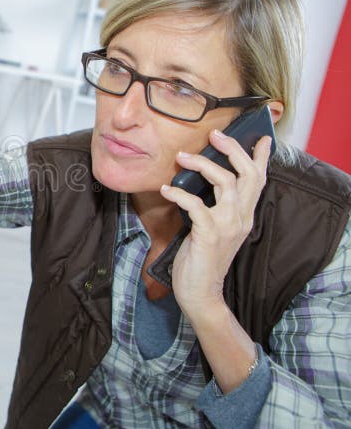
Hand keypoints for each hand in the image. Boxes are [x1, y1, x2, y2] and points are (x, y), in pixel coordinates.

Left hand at [160, 128, 272, 320]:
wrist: (201, 293)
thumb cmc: (202, 259)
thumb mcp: (213, 228)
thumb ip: (214, 207)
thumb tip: (198, 181)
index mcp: (244, 215)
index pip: (259, 181)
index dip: (261, 158)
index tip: (262, 138)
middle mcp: (241, 218)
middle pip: (248, 174)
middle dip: (232, 150)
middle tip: (214, 135)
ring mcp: (227, 226)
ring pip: (225, 182)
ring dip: (202, 165)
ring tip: (181, 157)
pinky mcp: (209, 235)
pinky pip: (196, 205)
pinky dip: (180, 193)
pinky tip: (167, 189)